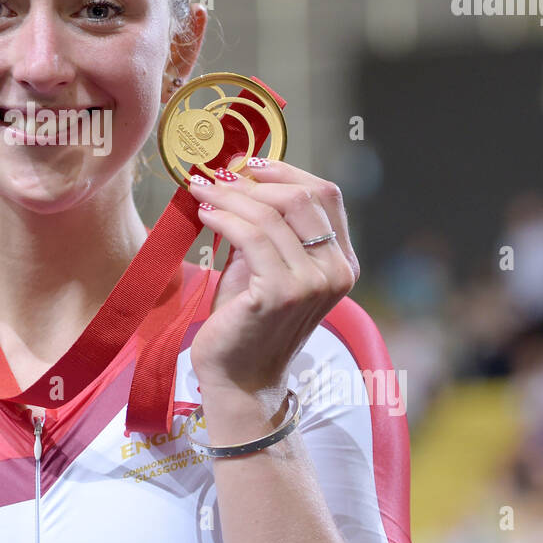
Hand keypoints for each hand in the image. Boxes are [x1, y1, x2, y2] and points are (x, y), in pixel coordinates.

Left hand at [186, 156, 359, 396]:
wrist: (240, 378)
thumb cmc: (248, 320)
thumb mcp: (265, 264)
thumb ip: (266, 227)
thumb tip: (238, 177)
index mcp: (342, 260)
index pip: (326, 195)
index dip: (285, 171)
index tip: (247, 163)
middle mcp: (338, 270)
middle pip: (302, 197)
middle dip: (253, 180)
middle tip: (215, 175)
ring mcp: (313, 283)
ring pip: (271, 214)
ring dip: (229, 195)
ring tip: (200, 190)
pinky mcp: (282, 293)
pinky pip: (251, 237)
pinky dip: (224, 217)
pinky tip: (204, 214)